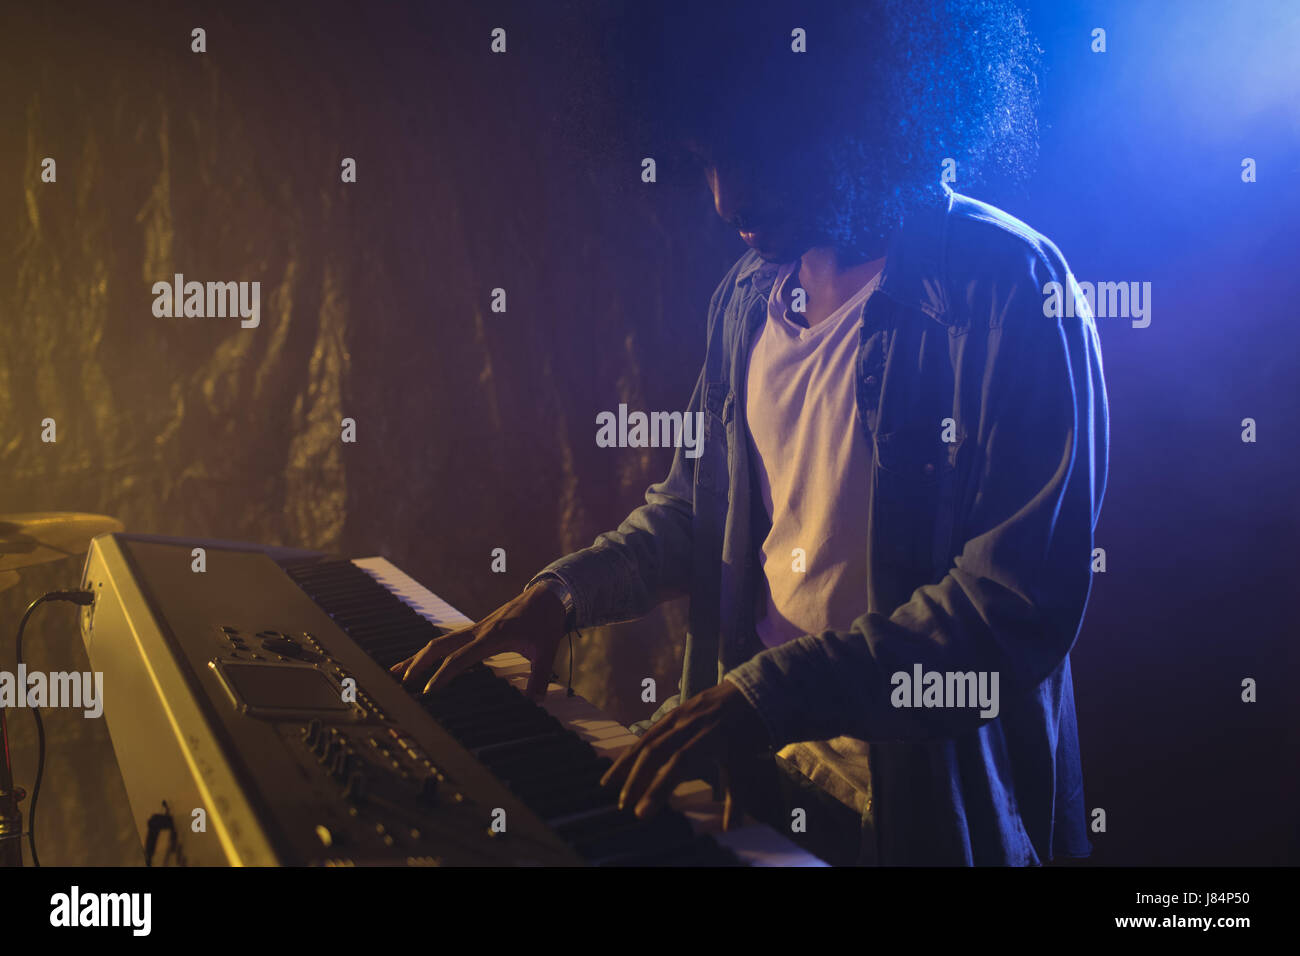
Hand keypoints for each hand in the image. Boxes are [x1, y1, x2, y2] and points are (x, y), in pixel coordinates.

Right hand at [389, 583, 567, 696]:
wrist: (546, 596)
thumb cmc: (545, 622)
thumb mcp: (546, 649)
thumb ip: (540, 675)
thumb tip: (536, 699)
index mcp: (491, 636)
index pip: (459, 658)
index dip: (442, 675)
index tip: (428, 691)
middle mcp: (478, 631)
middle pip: (438, 646)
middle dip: (417, 663)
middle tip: (398, 681)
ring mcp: (476, 628)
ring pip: (439, 642)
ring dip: (419, 656)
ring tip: (398, 671)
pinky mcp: (478, 629)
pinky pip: (449, 640)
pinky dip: (433, 651)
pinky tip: (424, 661)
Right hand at [600, 680, 770, 825]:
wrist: (750, 693)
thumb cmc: (748, 734)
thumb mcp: (746, 765)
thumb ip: (736, 799)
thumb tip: (730, 830)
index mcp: (709, 738)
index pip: (678, 764)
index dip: (658, 788)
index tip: (642, 812)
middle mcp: (690, 724)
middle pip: (656, 751)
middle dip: (637, 780)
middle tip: (624, 806)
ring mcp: (678, 716)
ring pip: (646, 740)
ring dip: (626, 765)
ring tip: (608, 789)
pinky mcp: (672, 713)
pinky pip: (647, 733)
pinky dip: (630, 751)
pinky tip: (617, 768)